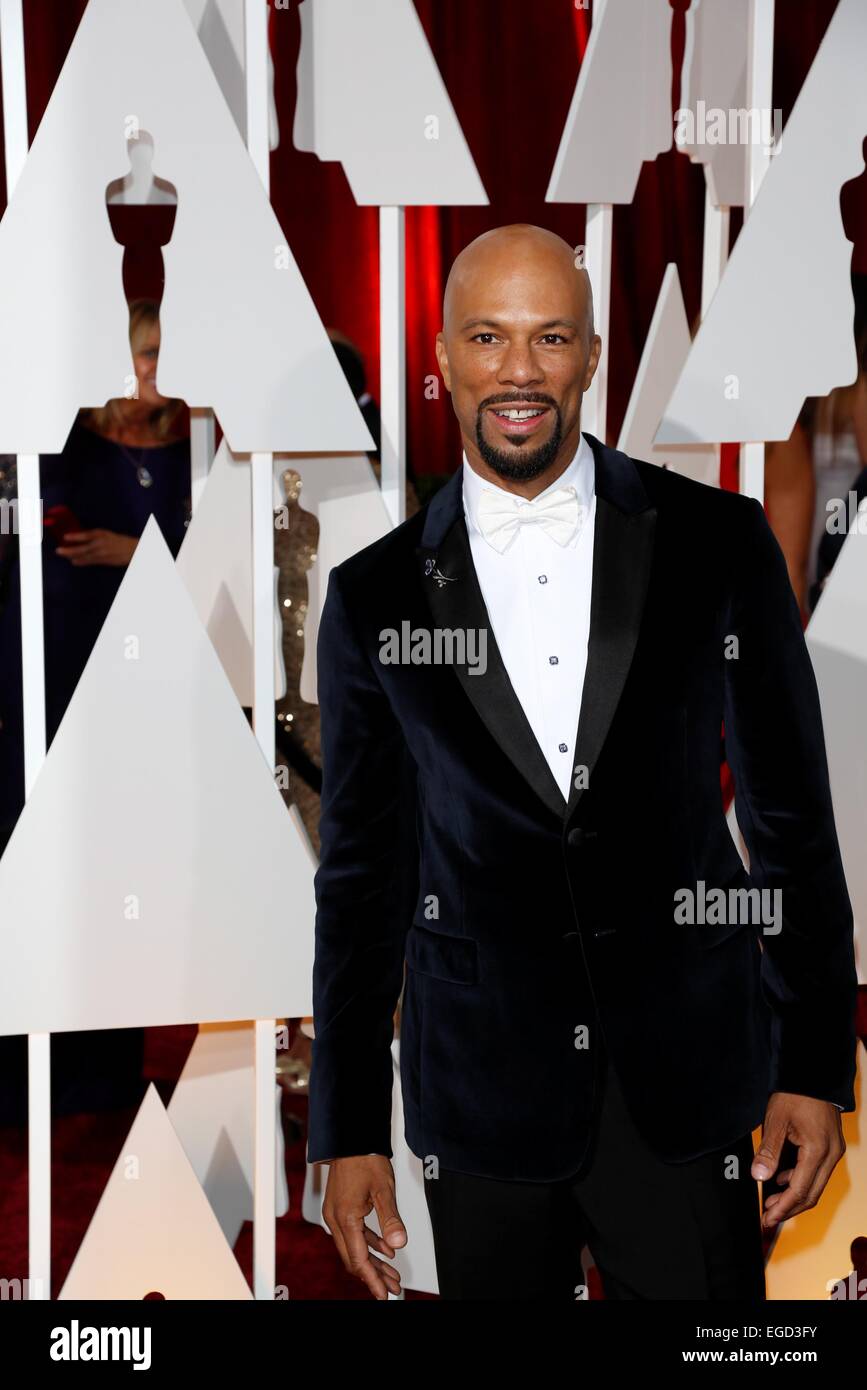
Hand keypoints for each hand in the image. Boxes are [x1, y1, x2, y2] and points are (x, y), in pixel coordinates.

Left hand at [55, 529, 137, 565]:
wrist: (133, 550)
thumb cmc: (119, 541)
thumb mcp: (107, 534)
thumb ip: (95, 536)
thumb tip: (80, 537)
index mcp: (102, 534)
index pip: (86, 535)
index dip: (75, 536)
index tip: (64, 537)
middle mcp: (101, 543)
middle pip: (82, 547)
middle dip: (69, 549)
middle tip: (58, 550)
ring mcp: (103, 553)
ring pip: (85, 556)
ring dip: (73, 556)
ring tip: (64, 556)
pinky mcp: (105, 561)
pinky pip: (91, 561)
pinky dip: (82, 562)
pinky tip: (74, 562)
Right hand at [321, 1155, 406, 1298]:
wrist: (350, 1138)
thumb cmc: (364, 1157)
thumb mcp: (383, 1189)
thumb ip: (390, 1219)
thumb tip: (398, 1243)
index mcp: (345, 1218)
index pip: (358, 1259)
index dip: (371, 1280)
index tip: (383, 1294)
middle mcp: (335, 1219)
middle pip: (354, 1258)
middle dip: (373, 1275)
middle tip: (390, 1287)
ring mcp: (336, 1214)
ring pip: (353, 1247)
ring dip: (372, 1262)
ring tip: (390, 1274)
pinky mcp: (340, 1208)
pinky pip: (353, 1234)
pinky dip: (369, 1244)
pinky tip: (384, 1249)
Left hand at [752, 1092, 845, 1228]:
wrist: (813, 1075)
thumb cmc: (795, 1094)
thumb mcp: (776, 1121)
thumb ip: (769, 1151)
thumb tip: (759, 1176)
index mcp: (818, 1151)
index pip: (800, 1191)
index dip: (783, 1208)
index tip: (767, 1219)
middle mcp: (831, 1155)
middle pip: (811, 1194)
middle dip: (789, 1208)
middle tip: (767, 1216)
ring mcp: (833, 1151)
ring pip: (815, 1185)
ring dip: (794, 1196)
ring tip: (771, 1201)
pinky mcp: (830, 1147)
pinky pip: (817, 1173)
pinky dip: (800, 1181)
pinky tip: (782, 1179)